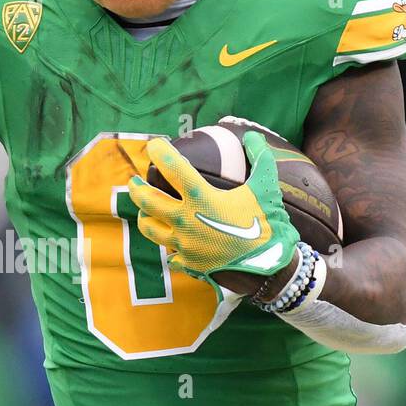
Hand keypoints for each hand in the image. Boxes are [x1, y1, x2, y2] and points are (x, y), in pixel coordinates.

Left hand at [128, 131, 299, 284]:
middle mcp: (186, 222)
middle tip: (134, 181)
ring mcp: (184, 245)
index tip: (154, 145)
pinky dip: (168, 245)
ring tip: (146, 210)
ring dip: (145, 216)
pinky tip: (172, 241)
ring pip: (150, 229)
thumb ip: (259, 157)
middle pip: (148, 201)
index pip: (173, 168)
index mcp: (202, 199)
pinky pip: (169, 254)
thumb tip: (251, 135)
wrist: (270, 269)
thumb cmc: (267, 226)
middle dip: (137, 188)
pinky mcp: (188, 264)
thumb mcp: (266, 188)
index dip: (160, 152)